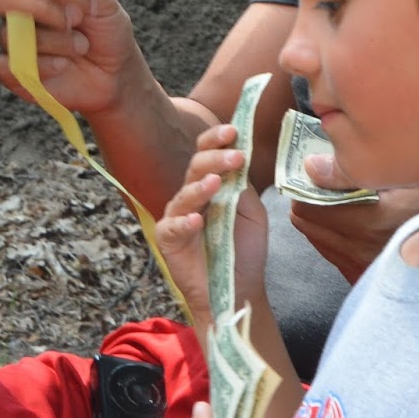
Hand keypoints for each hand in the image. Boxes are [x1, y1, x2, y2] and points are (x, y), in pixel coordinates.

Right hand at [0, 0, 136, 118]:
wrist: (116, 73)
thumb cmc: (107, 34)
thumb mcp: (103, 4)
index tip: (80, 6)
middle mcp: (22, 18)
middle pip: (13, 9)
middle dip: (50, 16)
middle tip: (78, 23)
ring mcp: (17, 45)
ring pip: (10, 37)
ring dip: (51, 42)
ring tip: (80, 47)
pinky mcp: (15, 74)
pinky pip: (5, 67)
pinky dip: (38, 66)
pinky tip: (62, 65)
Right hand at [156, 123, 270, 329]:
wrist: (236, 288)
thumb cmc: (241, 249)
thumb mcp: (249, 211)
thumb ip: (242, 186)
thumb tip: (239, 154)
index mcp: (209, 186)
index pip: (206, 155)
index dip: (215, 140)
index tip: (233, 129)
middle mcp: (190, 197)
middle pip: (194, 168)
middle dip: (214, 158)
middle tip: (235, 155)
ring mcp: (177, 218)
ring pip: (183, 195)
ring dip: (200, 187)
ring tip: (217, 181)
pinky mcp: (169, 241)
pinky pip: (173, 228)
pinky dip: (184, 222)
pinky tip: (196, 219)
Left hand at [293, 154, 418, 283]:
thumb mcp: (408, 175)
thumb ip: (354, 171)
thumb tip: (311, 166)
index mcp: (372, 221)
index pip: (308, 207)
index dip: (306, 184)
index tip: (315, 170)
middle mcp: (363, 251)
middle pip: (306, 223)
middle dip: (310, 200)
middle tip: (326, 182)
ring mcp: (364, 270)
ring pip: (317, 239)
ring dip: (322, 219)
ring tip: (342, 201)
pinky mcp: (366, 280)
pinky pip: (332, 255)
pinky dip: (334, 238)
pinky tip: (354, 223)